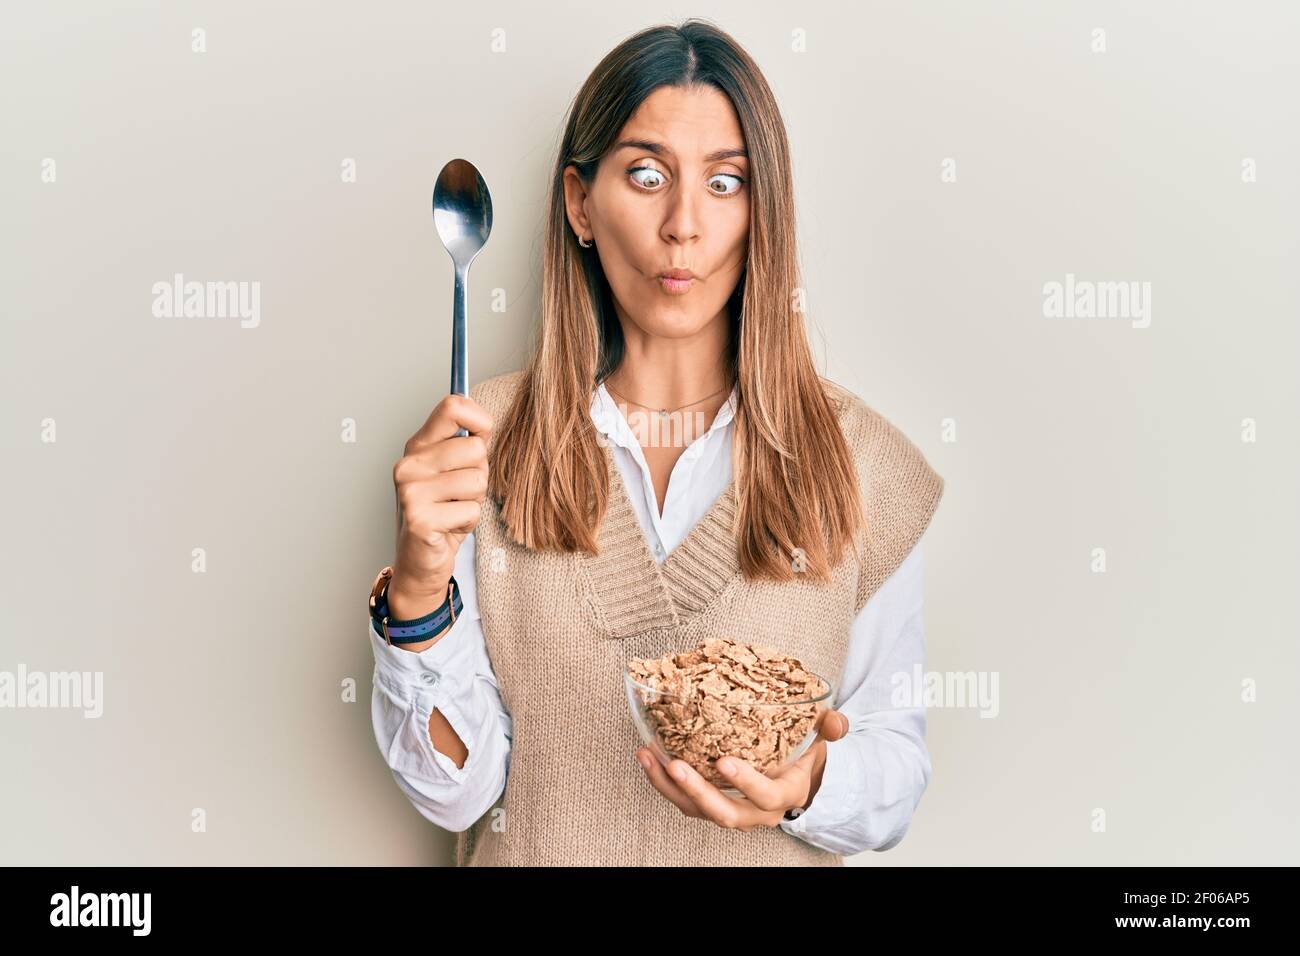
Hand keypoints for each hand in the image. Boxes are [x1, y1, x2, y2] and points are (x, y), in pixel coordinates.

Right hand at [389, 393, 493, 611]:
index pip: (452, 406)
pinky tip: (449, 527)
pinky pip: (471, 509)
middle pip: (475, 448)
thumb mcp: (454, 472)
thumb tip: (484, 421)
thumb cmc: (442, 513)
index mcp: (418, 446)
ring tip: (454, 510)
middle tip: (461, 493)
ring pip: (477, 480)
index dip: (479, 420)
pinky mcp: (420, 519)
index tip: (482, 437)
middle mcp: (409, 464)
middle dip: (480, 474)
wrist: (421, 561)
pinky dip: (468, 521)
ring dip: (474, 500)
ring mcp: (411, 491)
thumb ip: (467, 443)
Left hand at [635, 707, 849, 830]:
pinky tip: (648, 758)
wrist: (798, 783)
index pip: (766, 795)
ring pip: (697, 811)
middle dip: (697, 792)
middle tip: (675, 765)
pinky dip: (663, 782)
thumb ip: (830, 729)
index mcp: (784, 794)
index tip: (724, 761)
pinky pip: (685, 801)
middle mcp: (757, 811)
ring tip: (647, 757)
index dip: (746, 782)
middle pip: (725, 814)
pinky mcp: (712, 804)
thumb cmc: (804, 757)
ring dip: (669, 787)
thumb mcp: (820, 741)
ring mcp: (733, 810)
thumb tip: (835, 722)